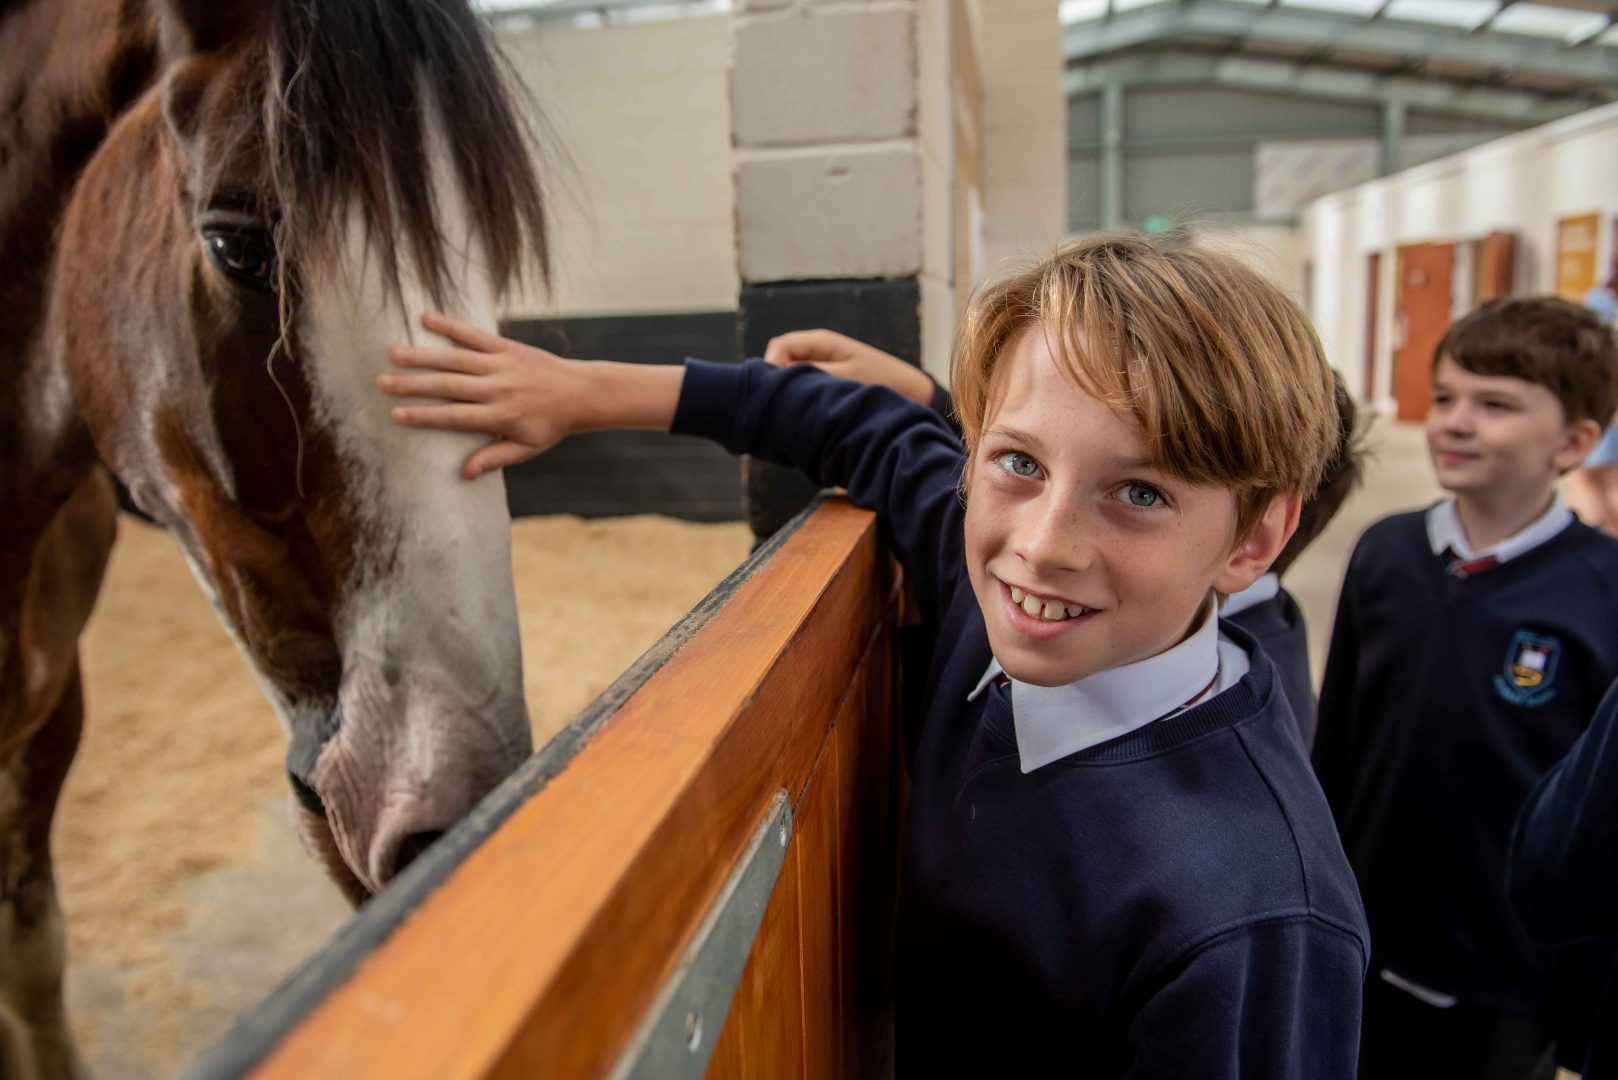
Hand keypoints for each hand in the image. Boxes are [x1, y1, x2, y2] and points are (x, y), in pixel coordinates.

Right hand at [380, 312, 583, 478]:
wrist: (580, 393)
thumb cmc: (549, 425)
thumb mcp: (526, 448)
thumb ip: (494, 458)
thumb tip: (463, 474)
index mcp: (499, 416)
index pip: (454, 417)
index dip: (424, 416)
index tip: (396, 415)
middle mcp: (497, 389)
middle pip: (448, 387)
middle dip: (413, 385)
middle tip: (381, 382)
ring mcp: (501, 365)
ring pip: (456, 360)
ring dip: (424, 356)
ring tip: (394, 353)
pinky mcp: (506, 347)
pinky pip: (474, 335)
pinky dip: (450, 326)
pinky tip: (425, 318)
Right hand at [763, 329, 934, 406]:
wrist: (910, 390)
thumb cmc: (882, 381)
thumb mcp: (846, 378)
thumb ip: (813, 376)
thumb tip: (782, 382)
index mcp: (821, 341)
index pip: (780, 346)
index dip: (770, 366)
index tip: (774, 392)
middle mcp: (817, 349)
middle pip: (779, 359)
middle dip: (775, 380)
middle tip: (779, 406)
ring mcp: (820, 364)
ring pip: (789, 374)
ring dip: (787, 389)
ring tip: (793, 411)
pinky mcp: (825, 379)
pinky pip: (802, 384)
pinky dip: (798, 396)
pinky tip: (803, 413)